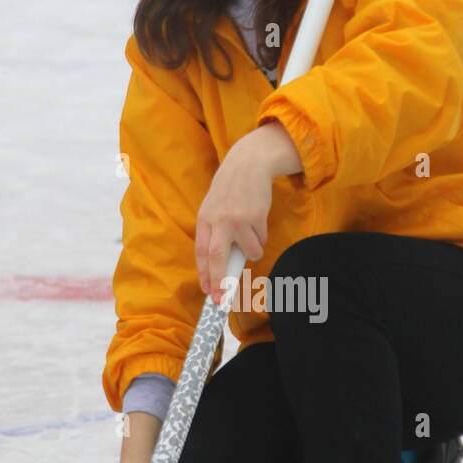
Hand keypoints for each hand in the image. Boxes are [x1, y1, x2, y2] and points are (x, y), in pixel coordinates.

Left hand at [196, 136, 272, 303]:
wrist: (247, 164)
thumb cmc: (229, 191)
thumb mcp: (213, 209)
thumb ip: (213, 234)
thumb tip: (220, 268)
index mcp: (204, 220)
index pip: (201, 253)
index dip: (204, 275)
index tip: (208, 292)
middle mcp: (219, 220)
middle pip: (217, 257)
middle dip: (219, 281)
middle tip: (222, 298)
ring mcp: (238, 219)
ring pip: (249, 252)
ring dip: (253, 252)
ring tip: (251, 238)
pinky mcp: (256, 217)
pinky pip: (261, 240)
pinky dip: (261, 237)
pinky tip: (257, 220)